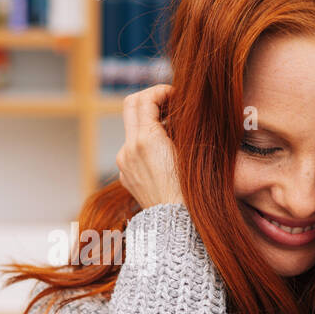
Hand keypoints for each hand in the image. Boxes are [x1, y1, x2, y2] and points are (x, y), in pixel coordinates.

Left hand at [117, 84, 183, 209]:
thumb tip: (176, 110)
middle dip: (150, 99)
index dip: (162, 91)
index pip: (146, 99)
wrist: (176, 222)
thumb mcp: (189, 150)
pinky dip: (145, 143)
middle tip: (169, 103)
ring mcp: (123, 163)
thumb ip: (178, 125)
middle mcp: (128, 149)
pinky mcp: (124, 175)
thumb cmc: (191, 188)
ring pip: (131, 129)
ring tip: (171, 130)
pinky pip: (132, 150)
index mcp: (145, 140)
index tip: (176, 96)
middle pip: (131, 105)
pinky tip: (163, 154)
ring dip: (149, 122)